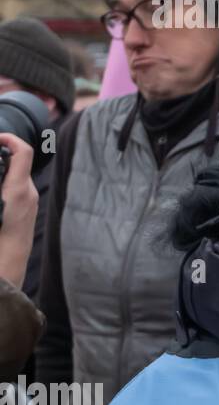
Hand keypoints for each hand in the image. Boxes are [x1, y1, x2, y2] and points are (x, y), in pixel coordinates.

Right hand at [0, 133, 37, 287]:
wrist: (8, 265)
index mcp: (18, 190)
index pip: (23, 151)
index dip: (10, 138)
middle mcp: (28, 193)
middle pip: (17, 162)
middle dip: (0, 156)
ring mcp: (30, 202)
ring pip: (15, 177)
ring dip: (1, 172)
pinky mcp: (27, 210)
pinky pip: (16, 190)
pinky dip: (5, 185)